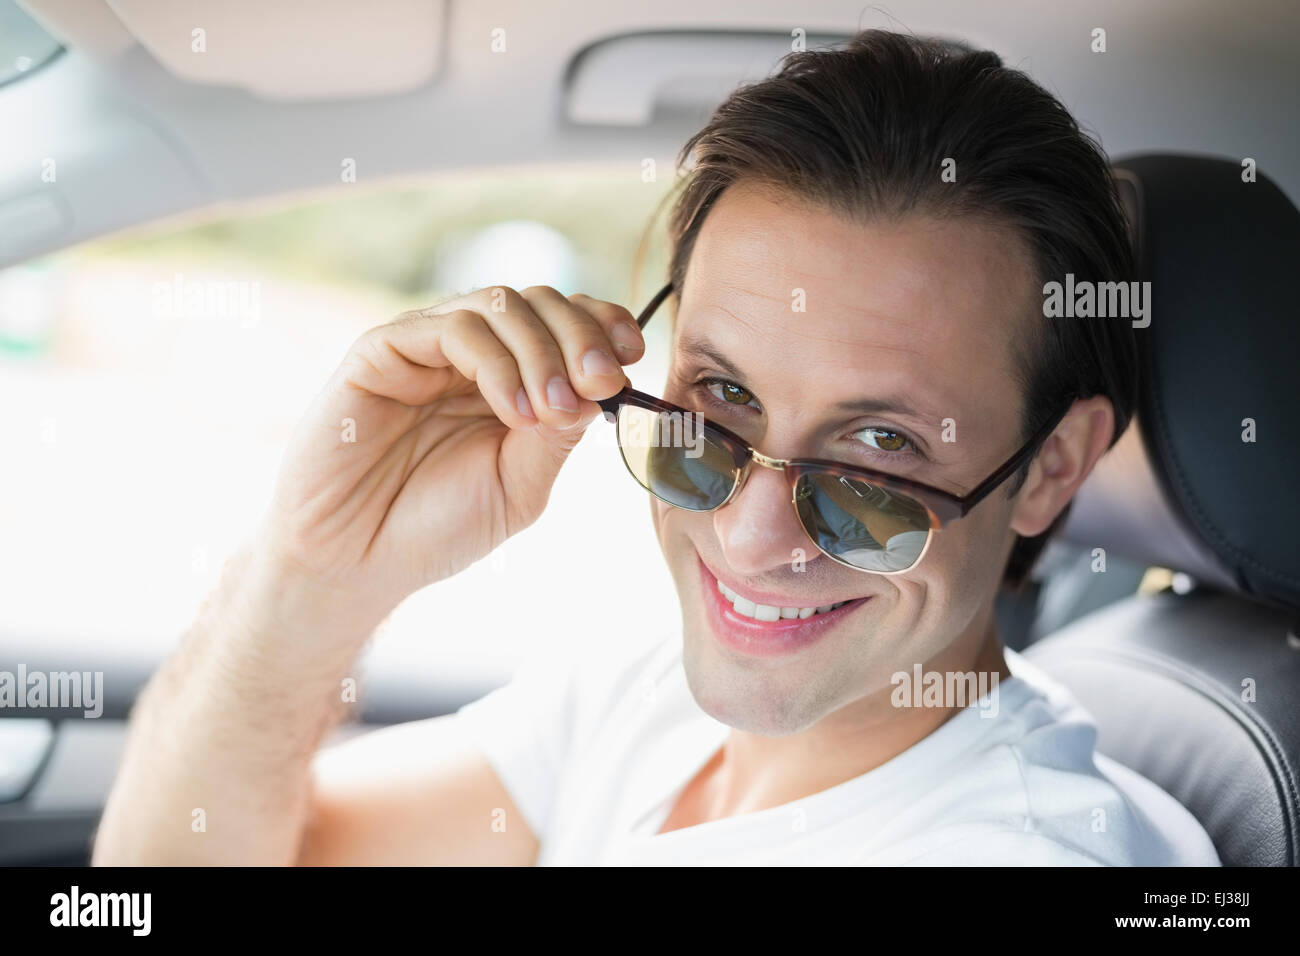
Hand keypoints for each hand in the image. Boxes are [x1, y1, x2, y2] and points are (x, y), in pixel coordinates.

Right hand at [252, 284, 644, 624]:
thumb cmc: (435, 529)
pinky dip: (496, 362)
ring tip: (550, 411)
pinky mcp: (381, 352)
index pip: (563, 323)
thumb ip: (559, 435)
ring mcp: (425, 350)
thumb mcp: (520, 485)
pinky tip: (514, 410)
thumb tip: (603, 385)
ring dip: (542, 352)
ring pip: (499, 305)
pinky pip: (450, 328)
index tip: (632, 356)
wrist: (355, 563)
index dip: (602, 325)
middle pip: (539, 302)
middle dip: (582, 335)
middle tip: (602, 381)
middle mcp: (469, 356)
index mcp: (508, 380)